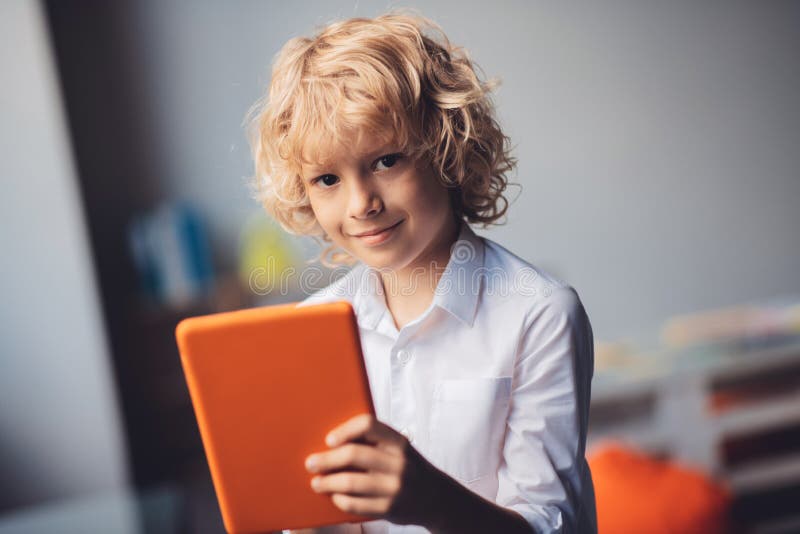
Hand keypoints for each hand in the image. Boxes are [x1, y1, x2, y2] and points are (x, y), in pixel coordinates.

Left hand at [304, 414, 442, 525]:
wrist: (436, 497)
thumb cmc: (408, 467)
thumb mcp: (399, 449)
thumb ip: (375, 442)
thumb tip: (332, 442)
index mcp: (399, 441)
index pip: (368, 425)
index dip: (345, 430)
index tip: (329, 440)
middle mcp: (399, 462)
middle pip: (353, 454)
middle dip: (327, 459)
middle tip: (311, 463)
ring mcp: (395, 487)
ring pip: (351, 482)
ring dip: (328, 482)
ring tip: (316, 483)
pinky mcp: (390, 508)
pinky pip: (357, 504)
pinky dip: (341, 500)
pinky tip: (334, 497)